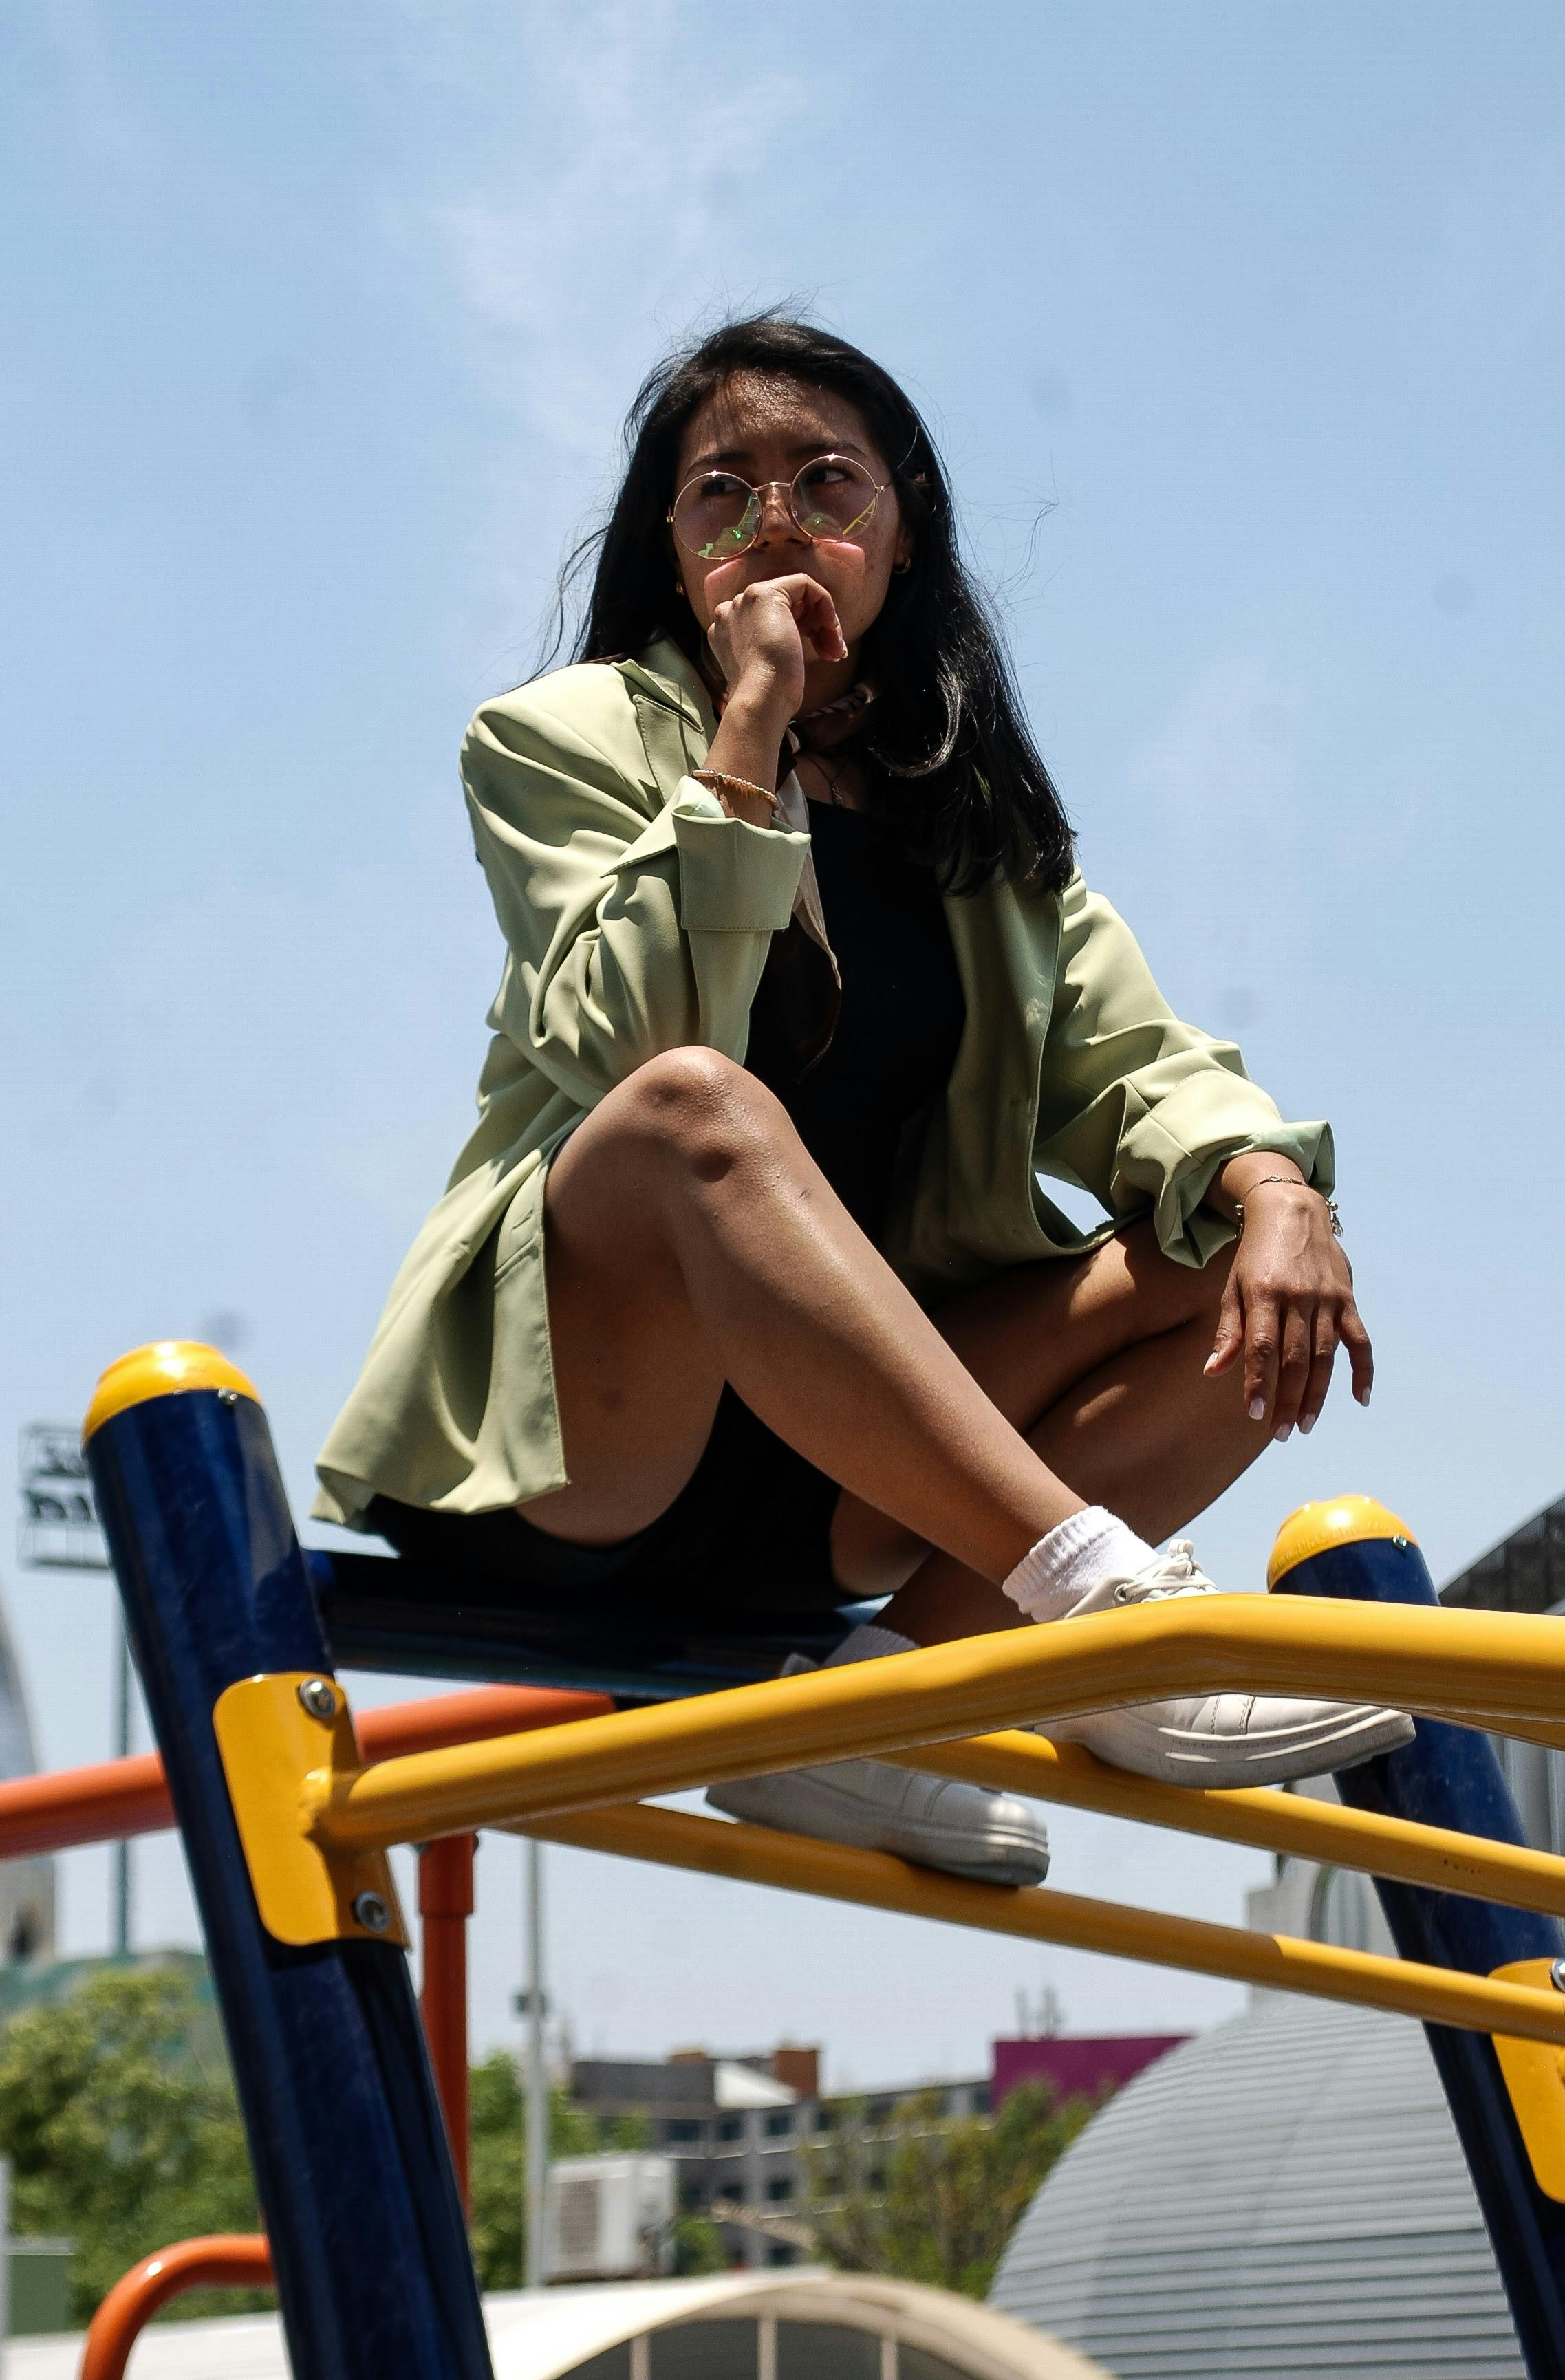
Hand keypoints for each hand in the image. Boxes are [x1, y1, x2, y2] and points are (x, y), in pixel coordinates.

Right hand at [706, 572, 847, 723]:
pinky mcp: (766, 594)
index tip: (819, 652)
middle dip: (815, 626)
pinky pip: (805, 584)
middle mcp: (731, 610)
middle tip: (832, 651)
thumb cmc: (769, 695)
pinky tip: (831, 628)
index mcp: (727, 630)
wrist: (761, 698)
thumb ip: (773, 645)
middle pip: (785, 605)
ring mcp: (745, 600)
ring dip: (822, 621)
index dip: (800, 630)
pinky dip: (824, 603)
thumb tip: (794, 640)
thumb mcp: (768, 666)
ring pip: (796, 595)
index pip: (770, 618)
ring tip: (835, 649)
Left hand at [1204, 1177, 1371, 1437]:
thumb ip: (1229, 1331)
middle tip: (1281, 1433)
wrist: (1292, 1210)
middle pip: (1296, 1359)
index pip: (1261, 1348)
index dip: (1258, 1383)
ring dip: (1317, 1394)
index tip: (1253, 1414)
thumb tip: (1213, 1372)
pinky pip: (1359, 1340)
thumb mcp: (1233, 1287)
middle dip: (1288, 1400)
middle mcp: (1298, 1298)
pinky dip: (1363, 1370)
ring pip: (1325, 1356)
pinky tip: (1359, 1398)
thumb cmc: (1255, 1255)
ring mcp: (1326, 1299)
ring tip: (1306, 1424)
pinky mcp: (1347, 1299)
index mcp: (1264, 1294)